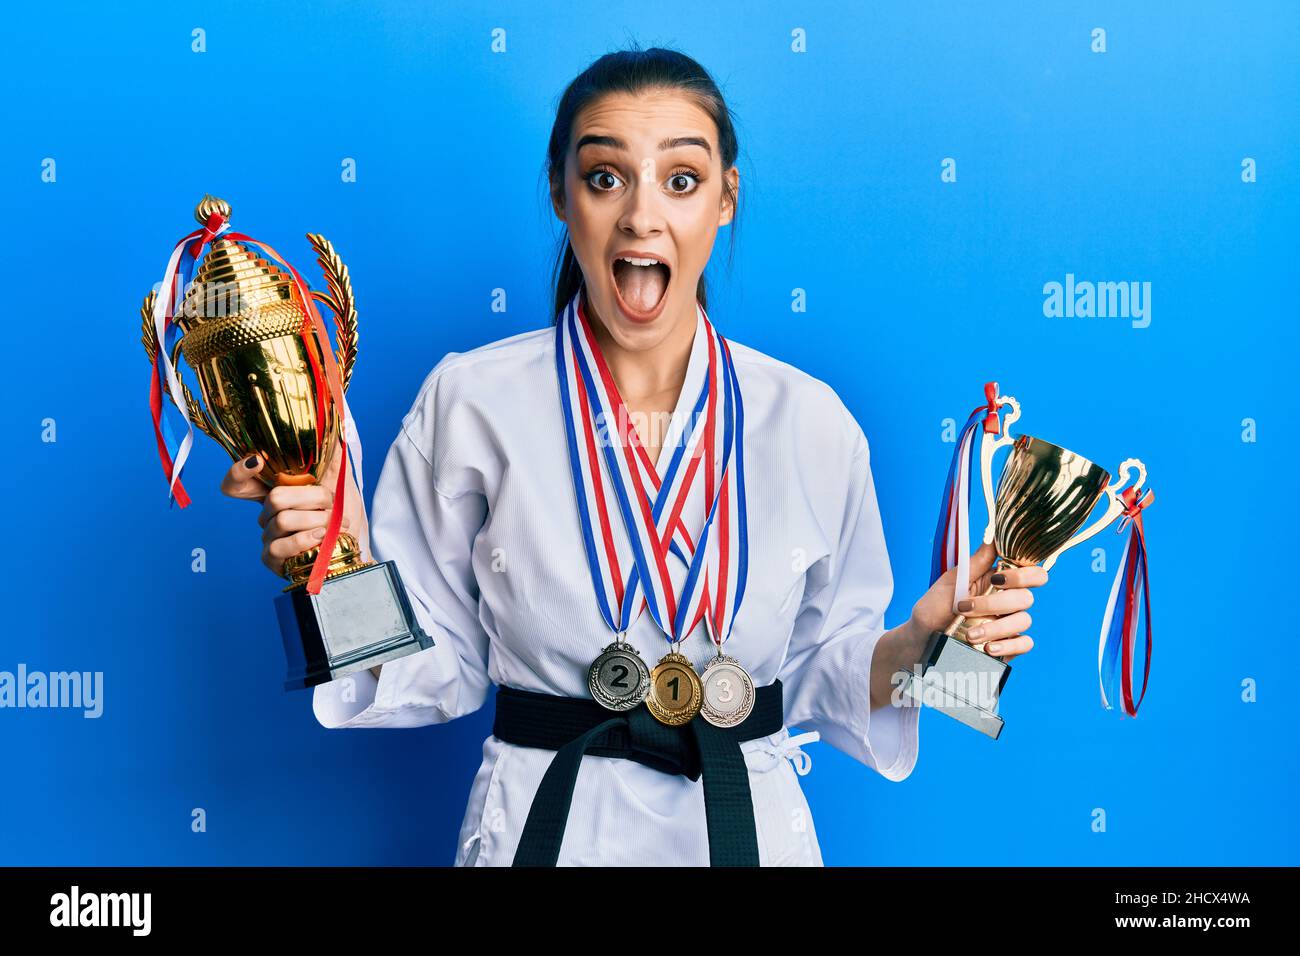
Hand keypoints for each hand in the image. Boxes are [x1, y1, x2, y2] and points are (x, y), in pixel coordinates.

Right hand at [218, 436, 366, 577]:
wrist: (354, 549)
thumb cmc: (343, 517)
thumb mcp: (341, 483)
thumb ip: (333, 457)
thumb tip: (336, 428)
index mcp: (277, 492)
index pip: (237, 482)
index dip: (238, 471)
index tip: (257, 460)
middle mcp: (267, 514)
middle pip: (274, 498)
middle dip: (312, 498)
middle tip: (332, 504)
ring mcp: (268, 537)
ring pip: (283, 520)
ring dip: (318, 520)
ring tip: (336, 524)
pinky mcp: (272, 560)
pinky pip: (280, 547)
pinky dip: (306, 539)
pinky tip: (323, 538)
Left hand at [908, 541, 1046, 661]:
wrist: (921, 639)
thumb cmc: (934, 608)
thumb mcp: (950, 582)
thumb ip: (975, 563)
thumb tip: (994, 537)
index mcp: (997, 582)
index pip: (1031, 572)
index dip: (1024, 574)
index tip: (997, 579)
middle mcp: (1008, 602)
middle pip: (1026, 597)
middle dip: (995, 603)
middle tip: (966, 607)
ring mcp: (1009, 624)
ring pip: (1023, 621)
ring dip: (995, 627)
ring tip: (969, 634)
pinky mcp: (1008, 645)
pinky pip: (1024, 644)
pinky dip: (1009, 646)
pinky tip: (990, 647)